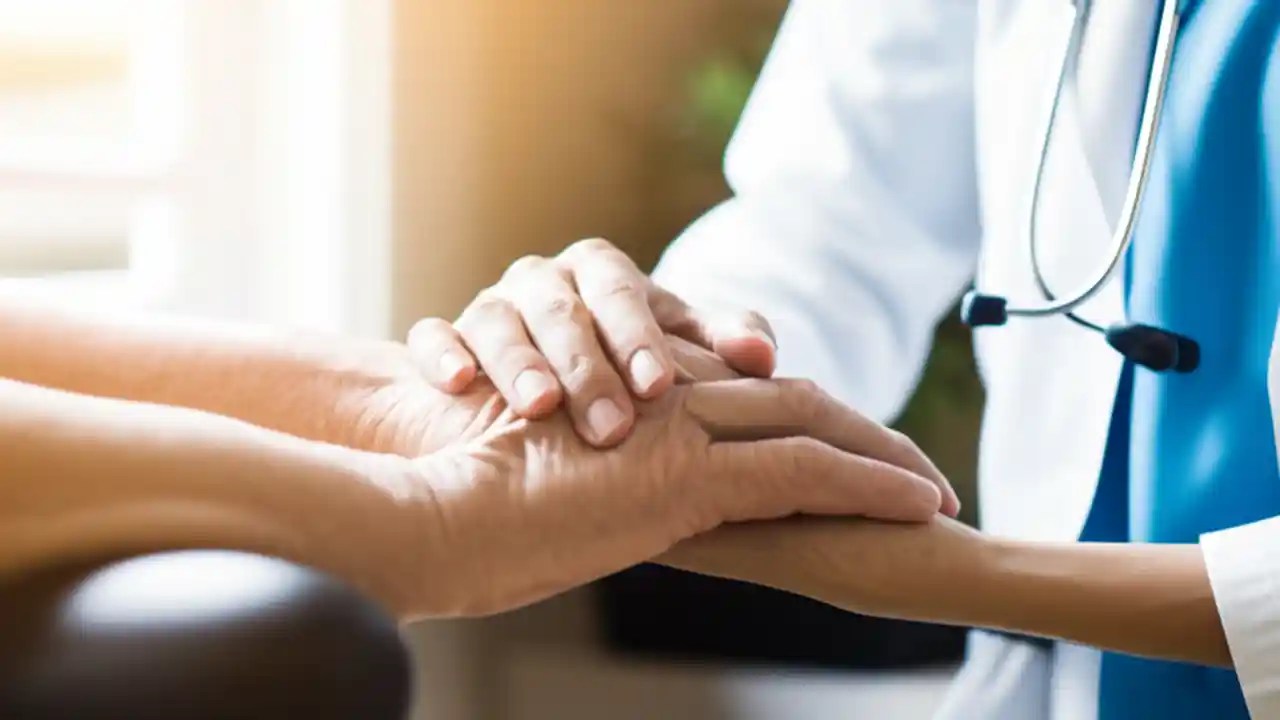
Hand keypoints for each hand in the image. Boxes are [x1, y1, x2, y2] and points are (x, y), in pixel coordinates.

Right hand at [380, 349, 952, 617]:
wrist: (435, 522)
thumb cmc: (479, 513)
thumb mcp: (560, 487)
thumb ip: (612, 478)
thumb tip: (636, 508)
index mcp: (641, 403)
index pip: (750, 398)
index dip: (815, 422)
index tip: (864, 455)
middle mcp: (665, 402)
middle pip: (794, 398)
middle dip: (869, 434)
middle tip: (927, 472)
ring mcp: (676, 433)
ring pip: (810, 423)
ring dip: (884, 457)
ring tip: (938, 490)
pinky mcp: (681, 477)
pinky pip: (803, 472)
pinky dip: (869, 486)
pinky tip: (919, 506)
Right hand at [405, 238, 776, 446]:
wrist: (535, 394)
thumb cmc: (624, 370)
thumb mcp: (671, 351)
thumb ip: (719, 344)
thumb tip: (765, 359)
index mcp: (601, 273)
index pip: (620, 291)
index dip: (637, 336)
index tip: (657, 387)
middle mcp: (544, 282)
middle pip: (560, 309)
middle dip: (584, 364)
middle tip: (609, 425)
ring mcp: (489, 306)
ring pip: (497, 320)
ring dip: (518, 362)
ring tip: (537, 408)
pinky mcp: (443, 337)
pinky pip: (433, 336)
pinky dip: (443, 354)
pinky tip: (458, 384)